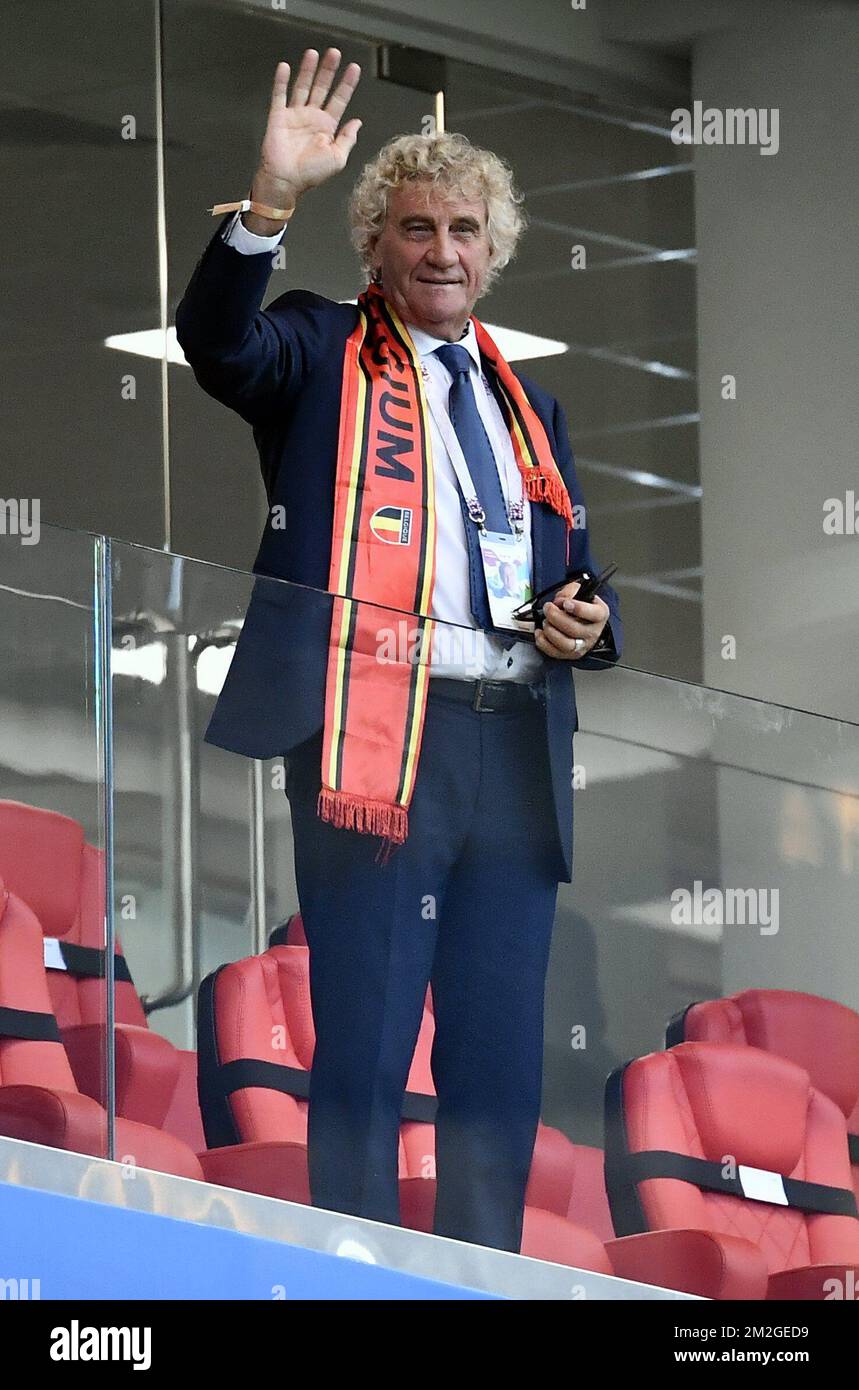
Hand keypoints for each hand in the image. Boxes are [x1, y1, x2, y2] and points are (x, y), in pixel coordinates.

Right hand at [253, 49, 361, 208]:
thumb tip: (358, 122)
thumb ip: (348, 139)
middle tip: (335, 52)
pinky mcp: (278, 117)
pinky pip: (280, 95)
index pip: (339, 100)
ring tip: (314, 53)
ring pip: (302, 86)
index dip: (347, 84)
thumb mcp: (338, 159)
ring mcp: (295, 115)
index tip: (354, 68)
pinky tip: (285, 67)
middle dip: (329, 70)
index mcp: (327, 127)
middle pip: (322, 88)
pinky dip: (281, 81)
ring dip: (308, 70)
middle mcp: (312, 117)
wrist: (286, 182)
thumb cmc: (312, 174)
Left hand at [534, 580, 609, 660]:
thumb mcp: (579, 592)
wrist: (581, 620)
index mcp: (600, 615)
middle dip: (556, 617)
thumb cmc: (580, 606)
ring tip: (546, 621)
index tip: (566, 603)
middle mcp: (593, 632)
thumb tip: (559, 600)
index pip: (594, 614)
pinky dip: (543, 642)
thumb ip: (570, 591)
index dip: (579, 608)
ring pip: (566, 644)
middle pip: (575, 629)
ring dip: (551, 631)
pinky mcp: (569, 654)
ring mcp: (581, 646)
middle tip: (548, 608)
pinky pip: (554, 652)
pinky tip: (540, 632)